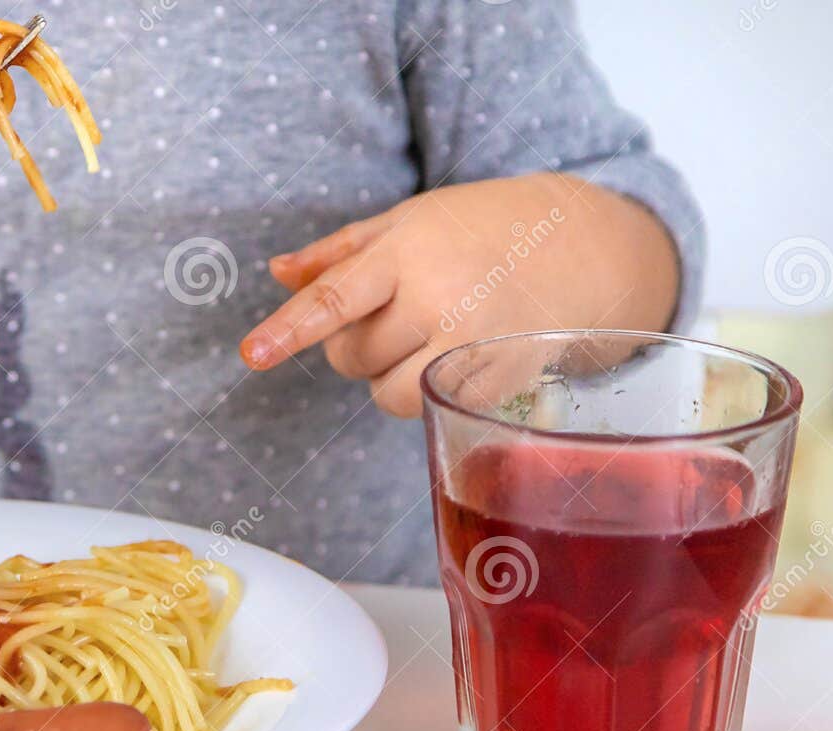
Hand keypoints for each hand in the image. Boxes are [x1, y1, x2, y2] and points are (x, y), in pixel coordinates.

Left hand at [239, 173, 678, 416]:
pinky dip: (419, 388)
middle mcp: (439, 300)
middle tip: (396, 308)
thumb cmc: (480, 228)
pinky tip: (450, 351)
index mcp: (407, 253)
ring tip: (421, 334)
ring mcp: (470, 346)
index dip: (287, 329)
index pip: (334, 298)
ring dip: (384, 372)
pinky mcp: (494, 382)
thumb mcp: (407, 221)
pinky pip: (421, 407)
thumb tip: (278, 273)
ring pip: (381, 391)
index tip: (251, 354)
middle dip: (355, 341)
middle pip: (349, 355)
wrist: (580, 248)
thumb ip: (338, 253)